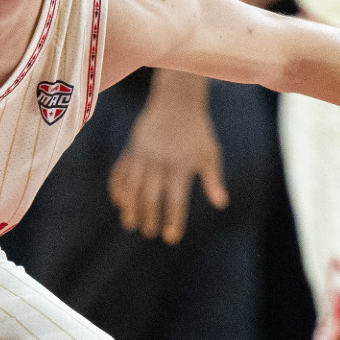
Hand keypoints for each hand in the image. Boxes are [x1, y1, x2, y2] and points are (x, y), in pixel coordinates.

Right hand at [108, 89, 228, 244]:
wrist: (176, 102)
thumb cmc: (197, 132)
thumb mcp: (210, 154)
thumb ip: (213, 180)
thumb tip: (221, 204)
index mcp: (180, 167)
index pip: (176, 201)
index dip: (173, 221)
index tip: (171, 238)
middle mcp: (159, 163)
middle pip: (151, 198)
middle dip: (149, 218)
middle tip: (150, 232)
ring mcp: (142, 156)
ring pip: (132, 188)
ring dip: (130, 208)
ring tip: (131, 224)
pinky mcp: (130, 149)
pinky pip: (119, 172)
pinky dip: (117, 188)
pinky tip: (119, 202)